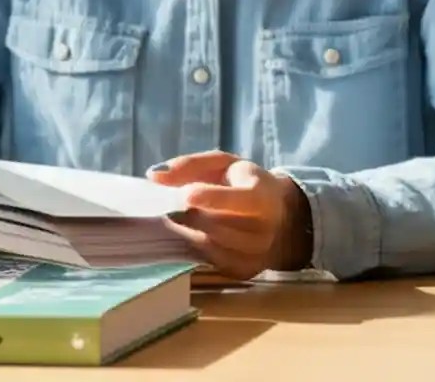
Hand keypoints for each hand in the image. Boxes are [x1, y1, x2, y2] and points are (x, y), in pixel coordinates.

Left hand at [148, 151, 311, 280]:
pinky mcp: (245, 270)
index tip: (186, 194)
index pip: (241, 199)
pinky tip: (194, 235)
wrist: (280, 216)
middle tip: (172, 207)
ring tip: (180, 219)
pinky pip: (212, 260)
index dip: (213, 198)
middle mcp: (266, 227)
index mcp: (263, 194)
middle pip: (220, 225)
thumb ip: (190, 165)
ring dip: (190, 231)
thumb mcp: (222, 164)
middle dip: (192, 216)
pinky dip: (197, 247)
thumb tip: (154, 175)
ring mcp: (257, 253)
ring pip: (212, 244)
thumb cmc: (244, 183)